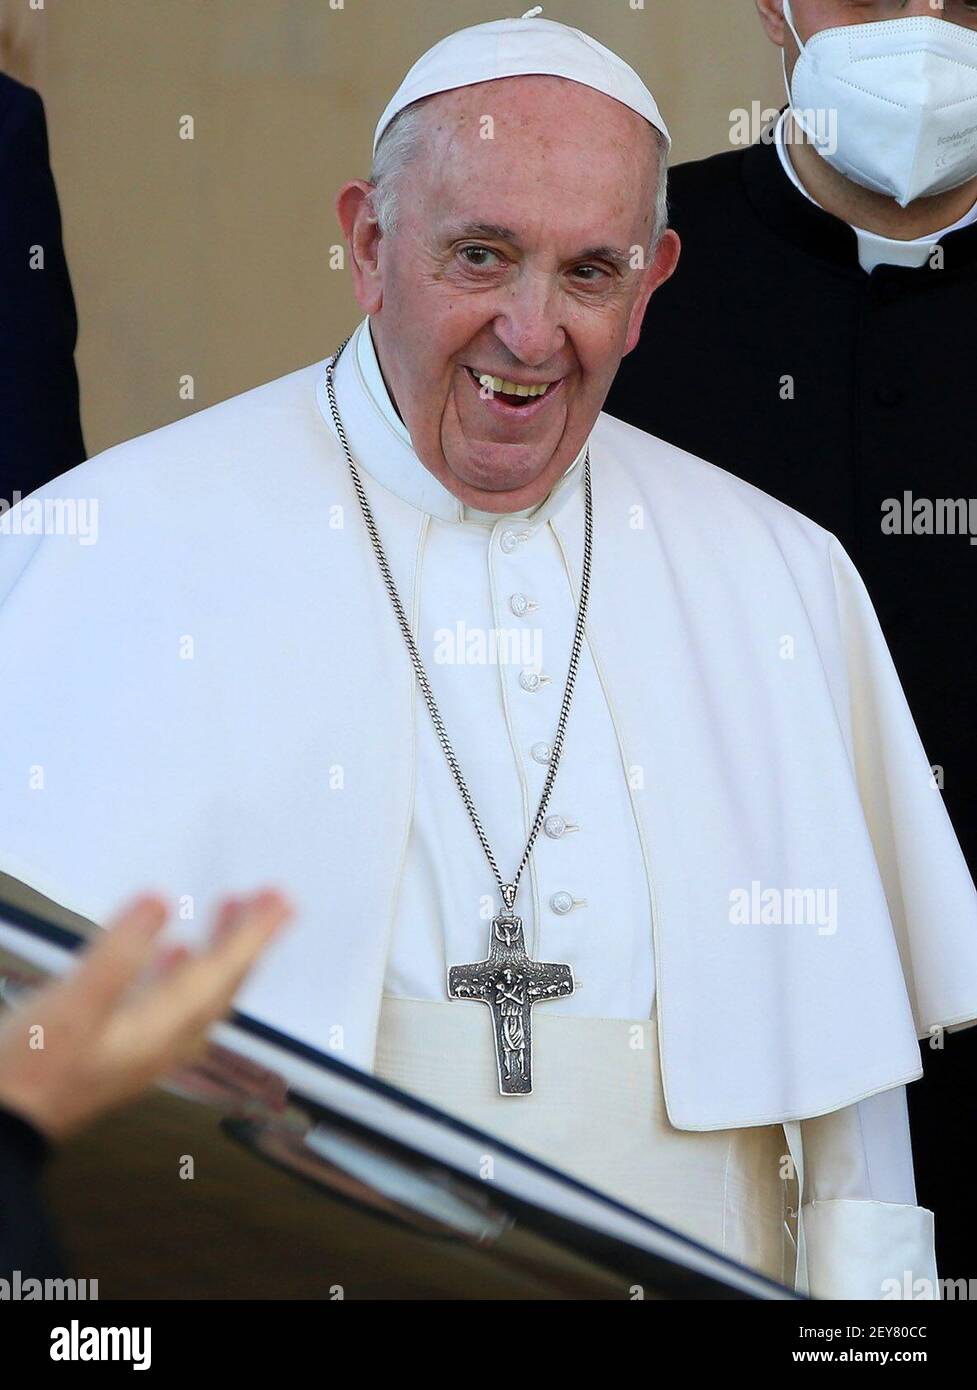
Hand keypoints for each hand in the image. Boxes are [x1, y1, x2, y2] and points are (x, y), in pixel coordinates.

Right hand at [0, 889, 292, 1141]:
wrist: (3, 1128)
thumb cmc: (33, 1068)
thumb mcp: (75, 1003)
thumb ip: (119, 952)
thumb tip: (159, 901)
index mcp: (163, 1027)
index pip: (223, 972)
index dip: (254, 934)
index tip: (282, 901)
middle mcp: (166, 1041)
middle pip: (224, 983)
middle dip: (247, 939)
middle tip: (270, 899)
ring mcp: (146, 1048)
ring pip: (201, 992)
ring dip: (219, 950)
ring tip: (228, 910)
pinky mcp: (124, 1049)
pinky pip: (173, 1002)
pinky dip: (182, 970)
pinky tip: (173, 953)